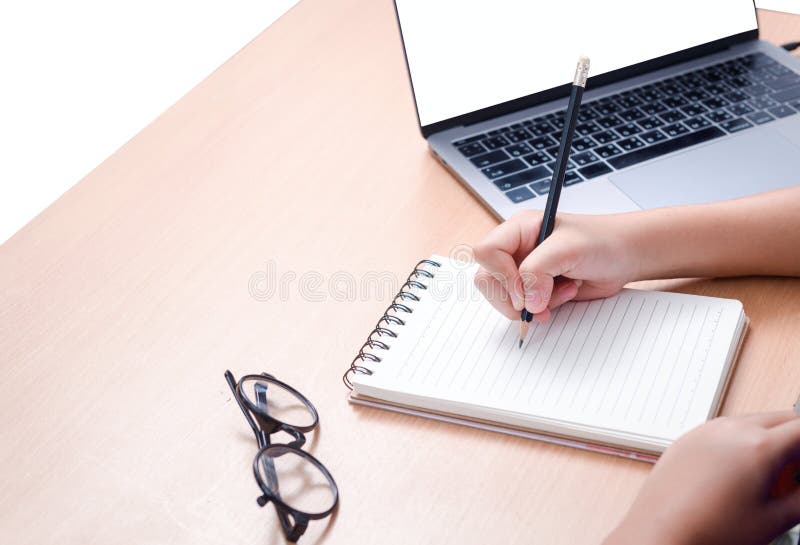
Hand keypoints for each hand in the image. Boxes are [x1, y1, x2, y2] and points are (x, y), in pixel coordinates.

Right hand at [472, 211, 638, 321]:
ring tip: (561, 293)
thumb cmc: (602, 242)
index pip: (486, 251)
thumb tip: (526, 302)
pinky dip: (540, 310)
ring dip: (531, 304)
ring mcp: (523, 271)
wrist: (625, 257)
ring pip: (502, 297)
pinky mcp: (534, 290)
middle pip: (487, 278)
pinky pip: (522, 308)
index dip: (500, 274)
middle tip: (539, 301)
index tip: (524, 290)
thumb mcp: (569, 248)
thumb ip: (539, 271)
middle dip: (513, 296)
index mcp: (518, 229)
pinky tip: (564, 296)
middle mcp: (515, 249)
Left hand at [604, 413, 799, 544]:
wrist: (660, 533)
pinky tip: (737, 473)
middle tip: (794, 470)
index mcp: (759, 447)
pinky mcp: (687, 437)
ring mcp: (705, 430)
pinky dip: (739, 441)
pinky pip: (723, 429)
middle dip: (794, 440)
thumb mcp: (774, 519)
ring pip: (750, 421)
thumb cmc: (710, 532)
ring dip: (768, 438)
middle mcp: (731, 429)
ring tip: (768, 476)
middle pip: (779, 419)